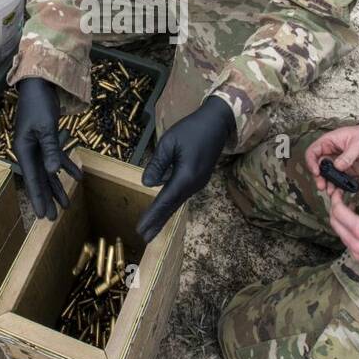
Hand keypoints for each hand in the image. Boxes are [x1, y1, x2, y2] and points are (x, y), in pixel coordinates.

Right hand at [13, 78, 80, 219]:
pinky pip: (57, 157)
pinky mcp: (47, 138)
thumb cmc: (39, 103)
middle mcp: (29, 150)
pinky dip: (66, 166)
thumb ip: (51, 150)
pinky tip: (77, 176)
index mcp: (24, 150)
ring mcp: (38, 145)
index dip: (39, 198)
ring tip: (66, 204)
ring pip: (49, 171)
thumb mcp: (46, 127)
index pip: (33, 179)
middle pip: (40, 179)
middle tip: (54, 218)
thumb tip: (53, 172)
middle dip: (48, 198)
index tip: (42, 216)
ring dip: (58, 186)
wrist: (38, 83)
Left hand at [136, 96, 234, 240]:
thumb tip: (147, 184)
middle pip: (172, 206)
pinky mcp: (199, 179)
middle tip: (143, 236)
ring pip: (177, 202)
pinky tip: (163, 209)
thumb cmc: (191, 129)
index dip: (152, 215)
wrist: (218, 122)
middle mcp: (194, 184)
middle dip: (158, 221)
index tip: (140, 229)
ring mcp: (198, 183)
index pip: (165, 200)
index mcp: (186, 176)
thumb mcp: (169, 142)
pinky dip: (171, 204)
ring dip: (164, 214)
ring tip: (150, 228)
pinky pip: (182, 195)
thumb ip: (157, 164)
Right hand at [305, 122, 358, 194]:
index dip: (311, 162)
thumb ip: (347, 155)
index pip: (313, 152)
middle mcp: (331, 153)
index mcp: (328, 142)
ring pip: (327, 175)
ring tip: (330, 191)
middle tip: (322, 185)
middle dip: (318, 177)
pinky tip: (338, 191)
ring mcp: (338, 163)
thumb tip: (337, 166)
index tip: (316, 172)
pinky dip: (337, 186)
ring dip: (327, 183)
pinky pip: (339, 180)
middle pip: (318, 166)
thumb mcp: (357, 143)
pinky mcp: (346, 171)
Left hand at [326, 180, 358, 274]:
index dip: (335, 199)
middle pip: (334, 222)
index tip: (338, 193)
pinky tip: (357, 224)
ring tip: (351, 209)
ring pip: (339, 233)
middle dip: (334, 208)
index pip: (338, 211)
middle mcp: (356, 243)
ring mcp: (356, 252)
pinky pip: (346, 242)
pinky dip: (347, 230)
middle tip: (340, 199)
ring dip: (340, 220)